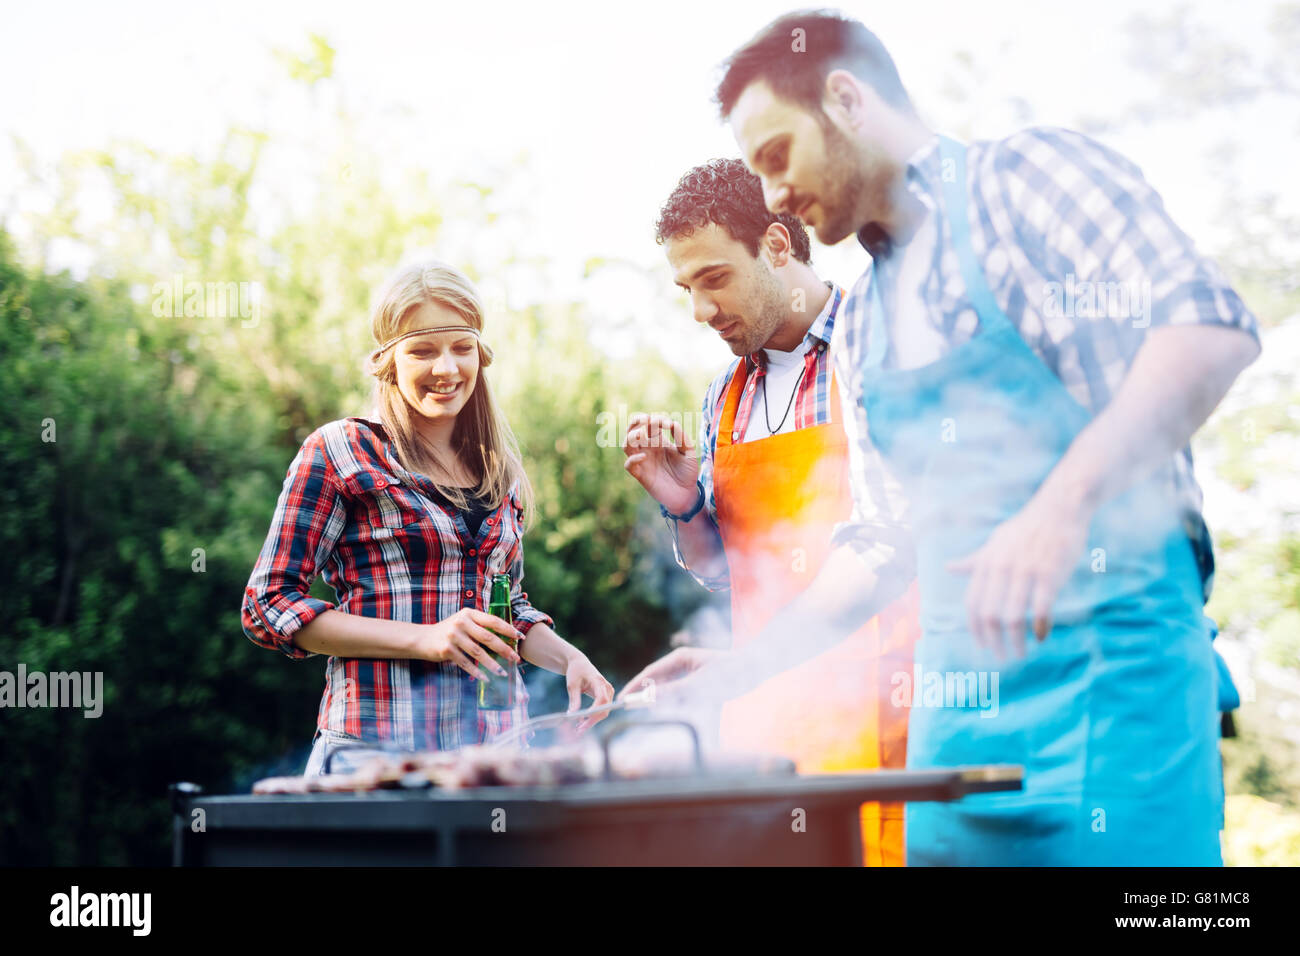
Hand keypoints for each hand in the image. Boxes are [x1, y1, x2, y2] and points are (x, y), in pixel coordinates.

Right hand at [418, 608, 523, 679]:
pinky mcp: (446, 650)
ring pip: (478, 652)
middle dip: (504, 649)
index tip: (520, 637)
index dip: (508, 629)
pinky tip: (486, 678)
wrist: (423, 639)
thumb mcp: (463, 622)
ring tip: (503, 672)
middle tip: (516, 658)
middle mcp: (461, 623)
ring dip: (492, 664)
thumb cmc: (448, 631)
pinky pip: (466, 663)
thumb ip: (479, 626)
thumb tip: (505, 638)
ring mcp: (453, 636)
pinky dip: (477, 672)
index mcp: (469, 613)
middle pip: (488, 638)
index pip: (493, 621)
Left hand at [564, 655, 615, 732]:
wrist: (580, 663)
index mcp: (599, 681)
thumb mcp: (572, 684)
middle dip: (592, 720)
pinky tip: (582, 722)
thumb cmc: (575, 671)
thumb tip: (572, 715)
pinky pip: (602, 709)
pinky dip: (593, 717)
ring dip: (592, 721)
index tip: (583, 720)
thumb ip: (574, 699)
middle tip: (578, 730)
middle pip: (604, 708)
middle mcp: (607, 687)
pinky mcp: (606, 696)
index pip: (601, 699)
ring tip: (578, 728)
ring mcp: (608, 692)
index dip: (594, 711)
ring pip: (604, 711)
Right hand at [619, 647, 724, 698]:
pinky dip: (670, 699)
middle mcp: (681, 662)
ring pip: (665, 686)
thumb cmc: (728, 674)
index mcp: (679, 658)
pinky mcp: (695, 679)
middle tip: (626, 705)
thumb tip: (649, 698)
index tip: (622, 699)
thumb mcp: (699, 686)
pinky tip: (668, 705)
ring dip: (657, 697)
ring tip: (646, 706)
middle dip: (642, 693)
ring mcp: (688, 670)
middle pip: (655, 679)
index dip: (634, 686)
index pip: (650, 673)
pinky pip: (677, 691)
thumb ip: (673, 692)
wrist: (753, 669)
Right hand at [623, 413, 700, 513]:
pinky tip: (644, 456)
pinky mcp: (640, 474)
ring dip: (631, 436)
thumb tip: (673, 423)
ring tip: (642, 433)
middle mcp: (648, 448)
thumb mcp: (689, 453)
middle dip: (637, 421)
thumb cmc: (687, 472)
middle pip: (633, 430)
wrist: (687, 494)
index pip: (650, 424)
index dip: (656, 419)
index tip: (668, 424)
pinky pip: (628, 464)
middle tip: (647, 419)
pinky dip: (633, 458)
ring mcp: (642, 461)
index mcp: (658, 441)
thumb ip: (682, 438)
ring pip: (626, 444)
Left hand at [945, 487, 1092, 657]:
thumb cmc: (1027, 528)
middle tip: (1001, 657)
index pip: (972, 604)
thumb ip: (974, 561)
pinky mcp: (1049, 574)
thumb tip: (947, 568)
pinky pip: (1040, 609)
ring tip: (1020, 654)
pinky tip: (1041, 638)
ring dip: (1015, 642)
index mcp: (986, 562)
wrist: (1060, 508)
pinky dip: (1039, 628)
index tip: (982, 646)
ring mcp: (1024, 571)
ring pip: (1012, 617)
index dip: (975, 629)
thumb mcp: (995, 542)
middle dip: (993, 642)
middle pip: (988, 615)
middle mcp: (1001, 568)